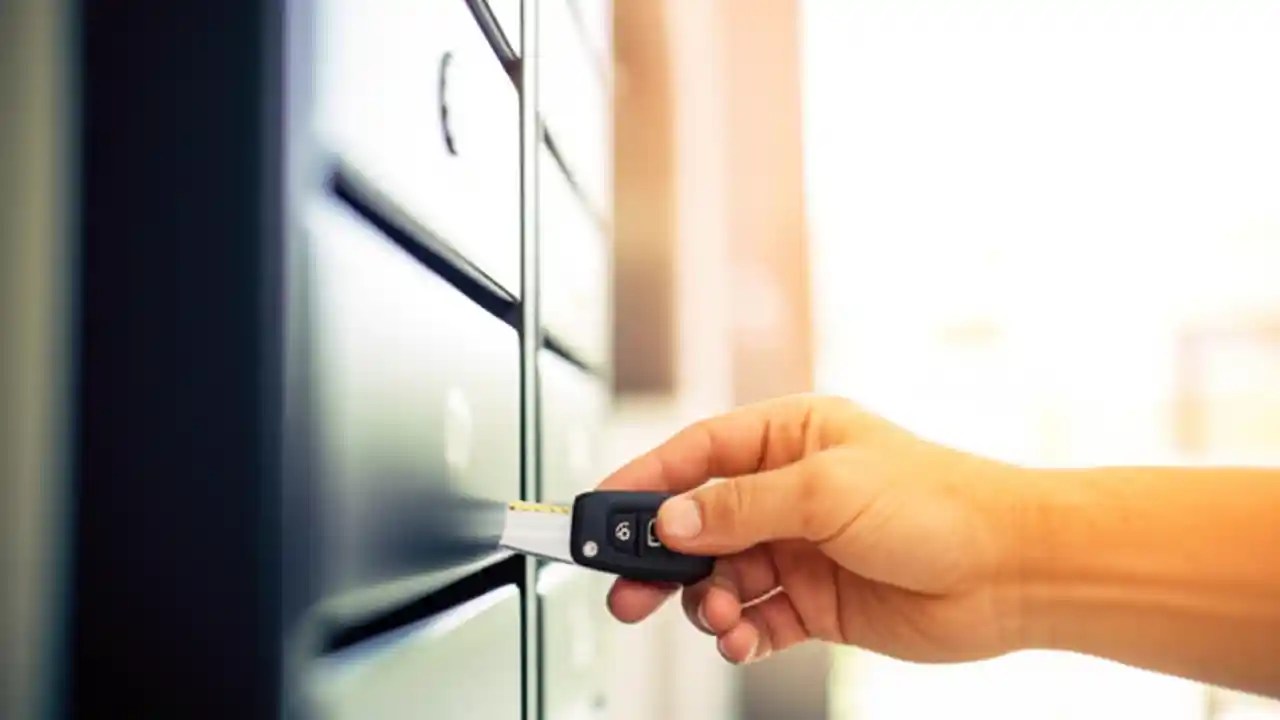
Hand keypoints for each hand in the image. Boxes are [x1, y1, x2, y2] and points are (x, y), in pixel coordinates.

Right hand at [598, 394, 1027, 664]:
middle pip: (699, 521)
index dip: (645, 480)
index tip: (602, 507)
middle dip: (660, 554)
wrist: (1011, 572)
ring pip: (721, 575)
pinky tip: (740, 638)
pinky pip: (756, 618)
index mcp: (790, 439)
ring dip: (703, 599)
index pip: (697, 454)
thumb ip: (740, 507)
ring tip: (710, 614)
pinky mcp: (817, 601)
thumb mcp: (826, 490)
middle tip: (624, 582)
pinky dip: (739, 633)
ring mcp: (801, 549)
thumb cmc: (941, 504)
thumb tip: (674, 519)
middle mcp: (790, 493)